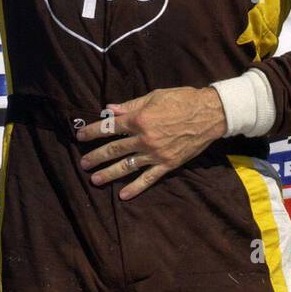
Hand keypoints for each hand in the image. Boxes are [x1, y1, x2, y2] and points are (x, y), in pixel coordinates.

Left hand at [77, 87, 226, 199]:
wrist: (210, 114)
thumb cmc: (181, 100)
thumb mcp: (154, 96)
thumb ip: (130, 105)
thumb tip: (109, 109)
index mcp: (139, 119)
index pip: (109, 127)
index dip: (93, 132)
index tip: (80, 136)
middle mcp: (144, 138)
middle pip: (114, 149)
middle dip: (96, 156)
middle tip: (83, 163)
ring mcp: (155, 154)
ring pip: (127, 166)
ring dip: (109, 173)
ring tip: (95, 180)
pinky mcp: (168, 164)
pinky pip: (148, 178)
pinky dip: (135, 187)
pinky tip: (123, 195)